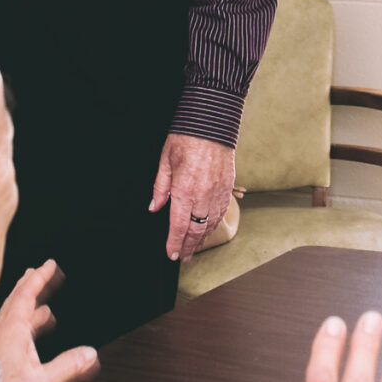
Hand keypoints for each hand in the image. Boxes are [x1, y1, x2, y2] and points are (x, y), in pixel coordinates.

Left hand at [0, 261, 99, 381]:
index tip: (49, 264)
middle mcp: (0, 335)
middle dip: (31, 285)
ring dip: (27, 307)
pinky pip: (7, 334)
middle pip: (15, 301)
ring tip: (43, 310)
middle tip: (43, 274)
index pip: (26, 296)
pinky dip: (22, 328)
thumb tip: (90, 354)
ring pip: (10, 318)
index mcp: (12, 332)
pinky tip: (28, 343)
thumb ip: (68, 368)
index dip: (39, 279)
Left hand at [150, 133, 233, 260]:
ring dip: (202, 239)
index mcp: (184, 189)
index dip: (175, 243)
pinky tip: (208, 230)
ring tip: (194, 248)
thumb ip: (160, 187)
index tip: (171, 254)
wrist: (212, 123)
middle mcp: (203, 195)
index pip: (179, 225)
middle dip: (189, 247)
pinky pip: (221, 212)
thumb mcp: (165, 160)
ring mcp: (217, 192)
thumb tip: (154, 207)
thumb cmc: (187, 137)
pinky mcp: (228, 187)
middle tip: (183, 258)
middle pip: (196, 230)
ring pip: (210, 224)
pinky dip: (214, 225)